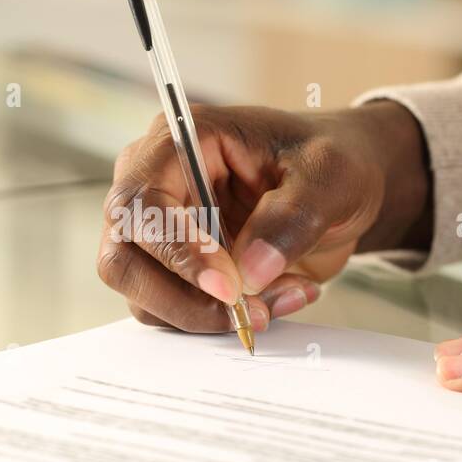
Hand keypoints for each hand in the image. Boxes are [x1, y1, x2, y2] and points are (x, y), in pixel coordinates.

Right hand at [97, 101, 430, 332]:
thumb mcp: (330, 175)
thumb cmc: (329, 159)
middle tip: (249, 313)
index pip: (144, 202)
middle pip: (123, 258)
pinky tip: (273, 299)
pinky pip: (175, 312)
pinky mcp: (176, 270)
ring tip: (280, 298)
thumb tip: (250, 271)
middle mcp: (156, 184)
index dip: (177, 251)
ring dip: (208, 315)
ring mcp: (160, 232)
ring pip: (145, 296)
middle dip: (184, 299)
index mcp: (180, 141)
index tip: (229, 287)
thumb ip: (292, 217)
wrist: (338, 185)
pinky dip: (218, 321)